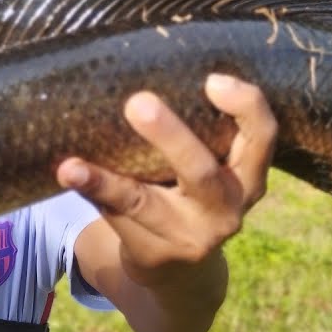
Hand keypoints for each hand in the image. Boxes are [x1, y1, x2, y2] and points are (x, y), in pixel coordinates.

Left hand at [56, 73, 276, 289]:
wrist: (181, 269)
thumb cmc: (191, 191)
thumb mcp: (213, 164)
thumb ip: (199, 126)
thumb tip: (137, 62)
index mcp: (248, 173)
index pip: (263, 135)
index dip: (246, 106)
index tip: (212, 79)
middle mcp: (227, 207)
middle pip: (202, 172)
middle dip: (171, 138)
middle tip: (139, 102)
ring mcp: (190, 236)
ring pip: (147, 204)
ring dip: (108, 182)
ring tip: (72, 166)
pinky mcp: (154, 251)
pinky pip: (117, 217)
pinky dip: (91, 193)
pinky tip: (68, 174)